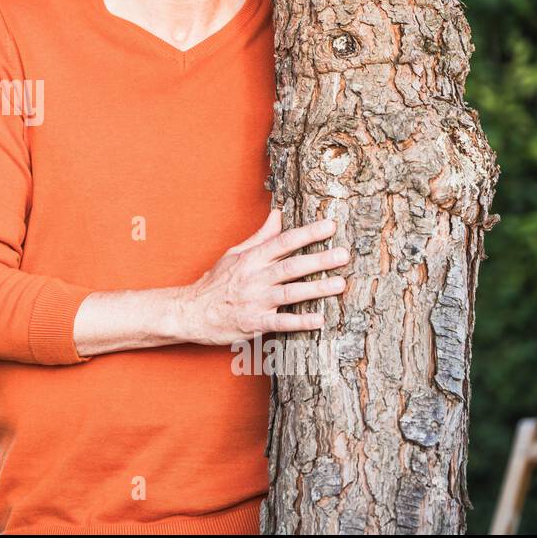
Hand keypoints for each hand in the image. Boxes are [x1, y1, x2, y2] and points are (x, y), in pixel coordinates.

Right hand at [175, 209, 347, 346]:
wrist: (192, 312)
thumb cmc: (216, 283)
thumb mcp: (235, 254)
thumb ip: (260, 236)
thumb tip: (279, 214)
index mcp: (252, 258)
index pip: (283, 241)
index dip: (308, 233)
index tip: (330, 226)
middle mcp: (255, 277)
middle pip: (291, 266)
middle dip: (319, 259)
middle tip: (344, 254)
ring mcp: (255, 300)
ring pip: (290, 292)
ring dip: (316, 288)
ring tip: (340, 284)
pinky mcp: (254, 323)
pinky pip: (280, 322)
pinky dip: (299, 321)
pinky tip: (319, 320)